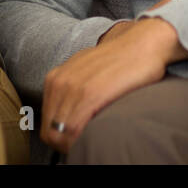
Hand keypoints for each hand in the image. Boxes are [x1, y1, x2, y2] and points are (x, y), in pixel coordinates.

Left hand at [41, 18, 177, 153]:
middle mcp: (59, 82)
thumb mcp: (84, 71)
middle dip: (65, 144)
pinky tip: (97, 135)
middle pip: (50, 133)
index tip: (78, 139)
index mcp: (55, 79)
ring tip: (93, 140)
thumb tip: (66, 118)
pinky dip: (81, 140)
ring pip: (58, 135)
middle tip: (85, 144)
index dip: (60, 138)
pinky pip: (73, 129)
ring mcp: (72, 87)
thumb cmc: (118, 61)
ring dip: (74, 144)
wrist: (140, 43)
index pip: (46, 124)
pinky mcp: (90, 93)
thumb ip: (71, 90)